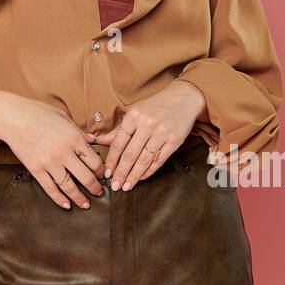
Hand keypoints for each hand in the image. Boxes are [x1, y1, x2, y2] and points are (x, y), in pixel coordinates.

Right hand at [0, 91, 104, 208]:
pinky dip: (60, 199)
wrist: (11, 117)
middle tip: (99, 192)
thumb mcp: (62, 116)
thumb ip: (79, 130)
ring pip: (69, 187)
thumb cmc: (37, 112)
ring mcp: (49, 163)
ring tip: (86, 204)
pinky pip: (50, 189)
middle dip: (95, 187)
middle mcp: (64, 153)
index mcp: (73, 138)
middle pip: (86, 177)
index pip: (94, 160)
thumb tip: (92, 139)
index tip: (102, 175)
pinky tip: (66, 205)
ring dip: (80, 198)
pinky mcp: (36, 169)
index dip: (101, 170)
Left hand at [86, 80, 205, 191]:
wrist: (184, 98)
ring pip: (144, 160)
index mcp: (134, 116)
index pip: (119, 143)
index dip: (112, 160)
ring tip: (127, 186)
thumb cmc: (156, 106)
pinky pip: (159, 160)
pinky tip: (141, 177)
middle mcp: (147, 124)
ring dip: (134, 176)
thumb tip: (100, 141)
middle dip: (121, 173)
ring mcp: (162, 133)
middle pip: (130, 154)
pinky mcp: (174, 141)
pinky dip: (149, 171)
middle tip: (115, 185)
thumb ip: (119, 129)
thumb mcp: (135, 112)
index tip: (106, 173)